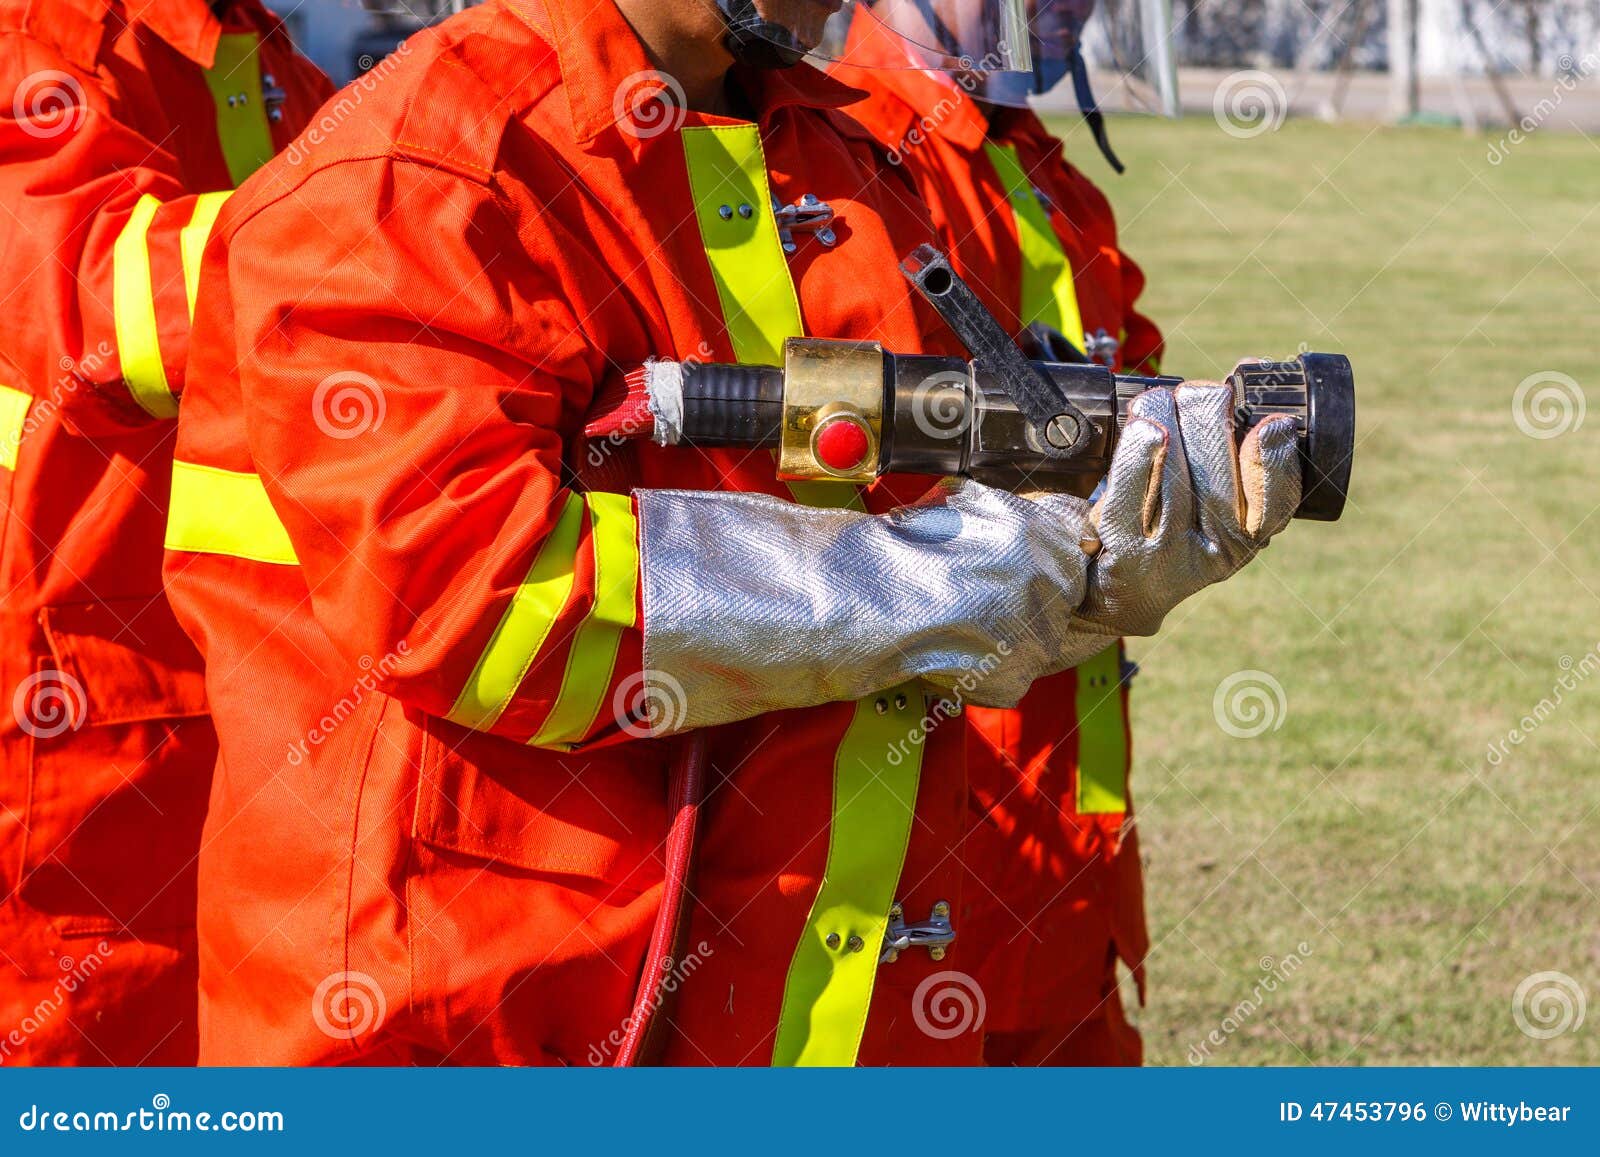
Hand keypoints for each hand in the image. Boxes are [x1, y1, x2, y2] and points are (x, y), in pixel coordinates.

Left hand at [1076, 383, 1300, 636]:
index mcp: (1246, 539)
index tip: (1272, 424)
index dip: (1276, 457)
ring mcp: (1168, 552)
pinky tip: (1146, 429)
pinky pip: (1132, 492)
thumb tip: (1251, 394)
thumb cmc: (1167, 532)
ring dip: (1166, 417)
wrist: (1114, 591)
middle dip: (1207, 414)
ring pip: (1176, 470)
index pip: (1278, 500)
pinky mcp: (1123, 546)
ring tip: (1159, 400)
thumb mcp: (1214, 513)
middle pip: (1219, 470)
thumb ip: (1236, 465)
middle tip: (1192, 396)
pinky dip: (1139, 454)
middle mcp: (1214, 552)